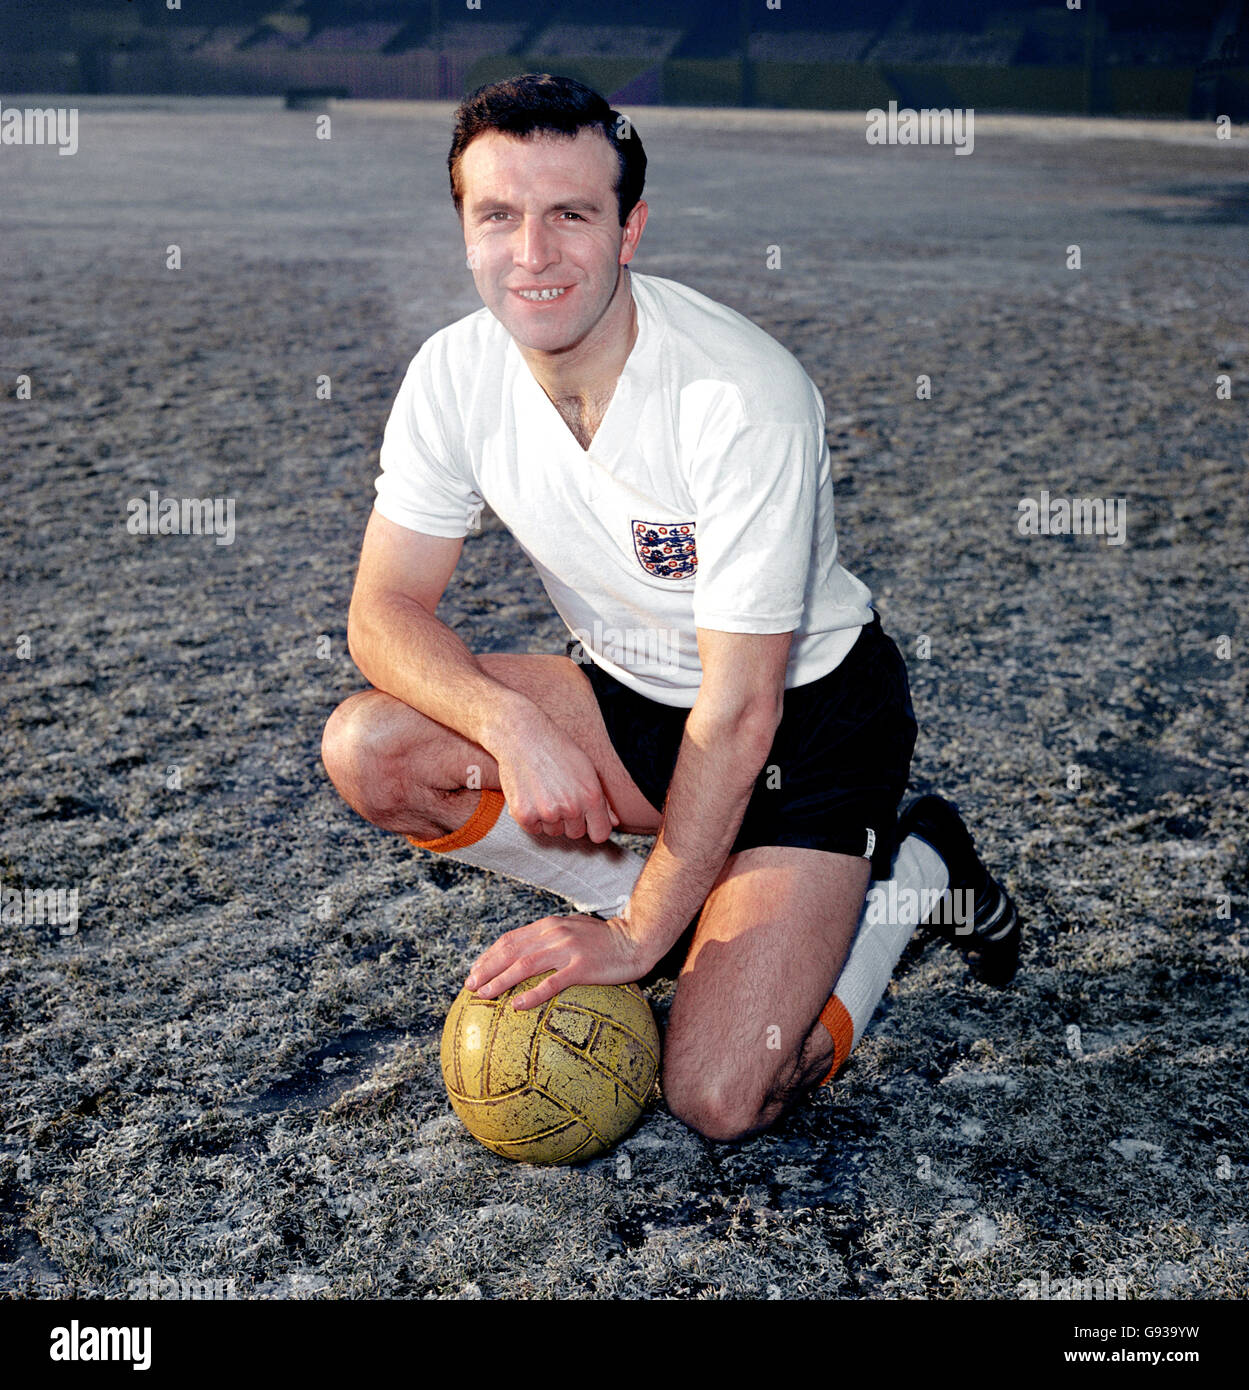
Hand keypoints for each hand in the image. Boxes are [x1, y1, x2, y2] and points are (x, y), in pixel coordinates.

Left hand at [465, 913, 650, 1009]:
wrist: (635, 939)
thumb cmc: (604, 941)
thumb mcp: (572, 931)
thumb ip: (550, 939)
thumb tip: (526, 956)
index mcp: (548, 925)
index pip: (510, 939)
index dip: (489, 955)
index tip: (474, 971)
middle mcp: (553, 933)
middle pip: (511, 950)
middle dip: (486, 968)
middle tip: (470, 986)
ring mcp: (567, 949)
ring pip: (524, 965)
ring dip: (500, 980)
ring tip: (484, 994)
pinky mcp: (581, 967)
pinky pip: (551, 984)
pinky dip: (531, 995)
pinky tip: (517, 1006)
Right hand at [491, 710, 618, 840]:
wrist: (522, 735)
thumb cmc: (557, 749)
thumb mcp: (587, 769)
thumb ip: (602, 800)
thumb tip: (614, 822)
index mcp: (591, 796)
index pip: (600, 834)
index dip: (594, 827)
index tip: (587, 821)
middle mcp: (571, 807)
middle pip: (575, 833)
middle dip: (569, 820)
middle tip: (559, 795)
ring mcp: (547, 812)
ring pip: (553, 831)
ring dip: (549, 818)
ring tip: (543, 791)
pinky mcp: (524, 815)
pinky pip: (533, 829)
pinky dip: (531, 817)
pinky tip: (531, 795)